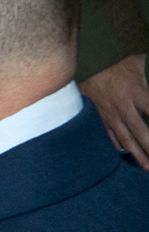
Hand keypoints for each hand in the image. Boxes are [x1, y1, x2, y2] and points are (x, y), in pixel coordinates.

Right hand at [80, 54, 148, 168]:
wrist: (89, 69)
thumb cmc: (118, 66)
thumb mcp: (140, 63)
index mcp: (137, 93)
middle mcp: (124, 108)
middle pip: (143, 133)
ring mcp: (112, 117)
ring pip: (127, 141)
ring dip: (139, 156)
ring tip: (148, 169)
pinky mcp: (103, 121)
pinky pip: (112, 139)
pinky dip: (120, 150)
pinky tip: (128, 159)